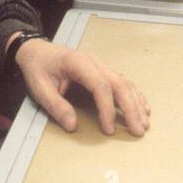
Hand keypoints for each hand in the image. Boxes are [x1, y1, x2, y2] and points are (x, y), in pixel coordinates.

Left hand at [13, 37, 149, 135]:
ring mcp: (101, 66)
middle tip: (138, 131)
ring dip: (137, 104)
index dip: (107, 109)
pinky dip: (135, 96)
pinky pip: (124, 82)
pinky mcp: (103, 71)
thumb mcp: (39, 88)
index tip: (108, 130)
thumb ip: (55, 106)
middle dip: (131, 109)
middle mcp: (95, 62)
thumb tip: (72, 125)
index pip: (100, 85)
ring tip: (144, 123)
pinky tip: (144, 108)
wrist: (37, 51)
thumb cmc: (38, 68)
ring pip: (125, 83)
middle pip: (120, 84)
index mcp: (78, 63)